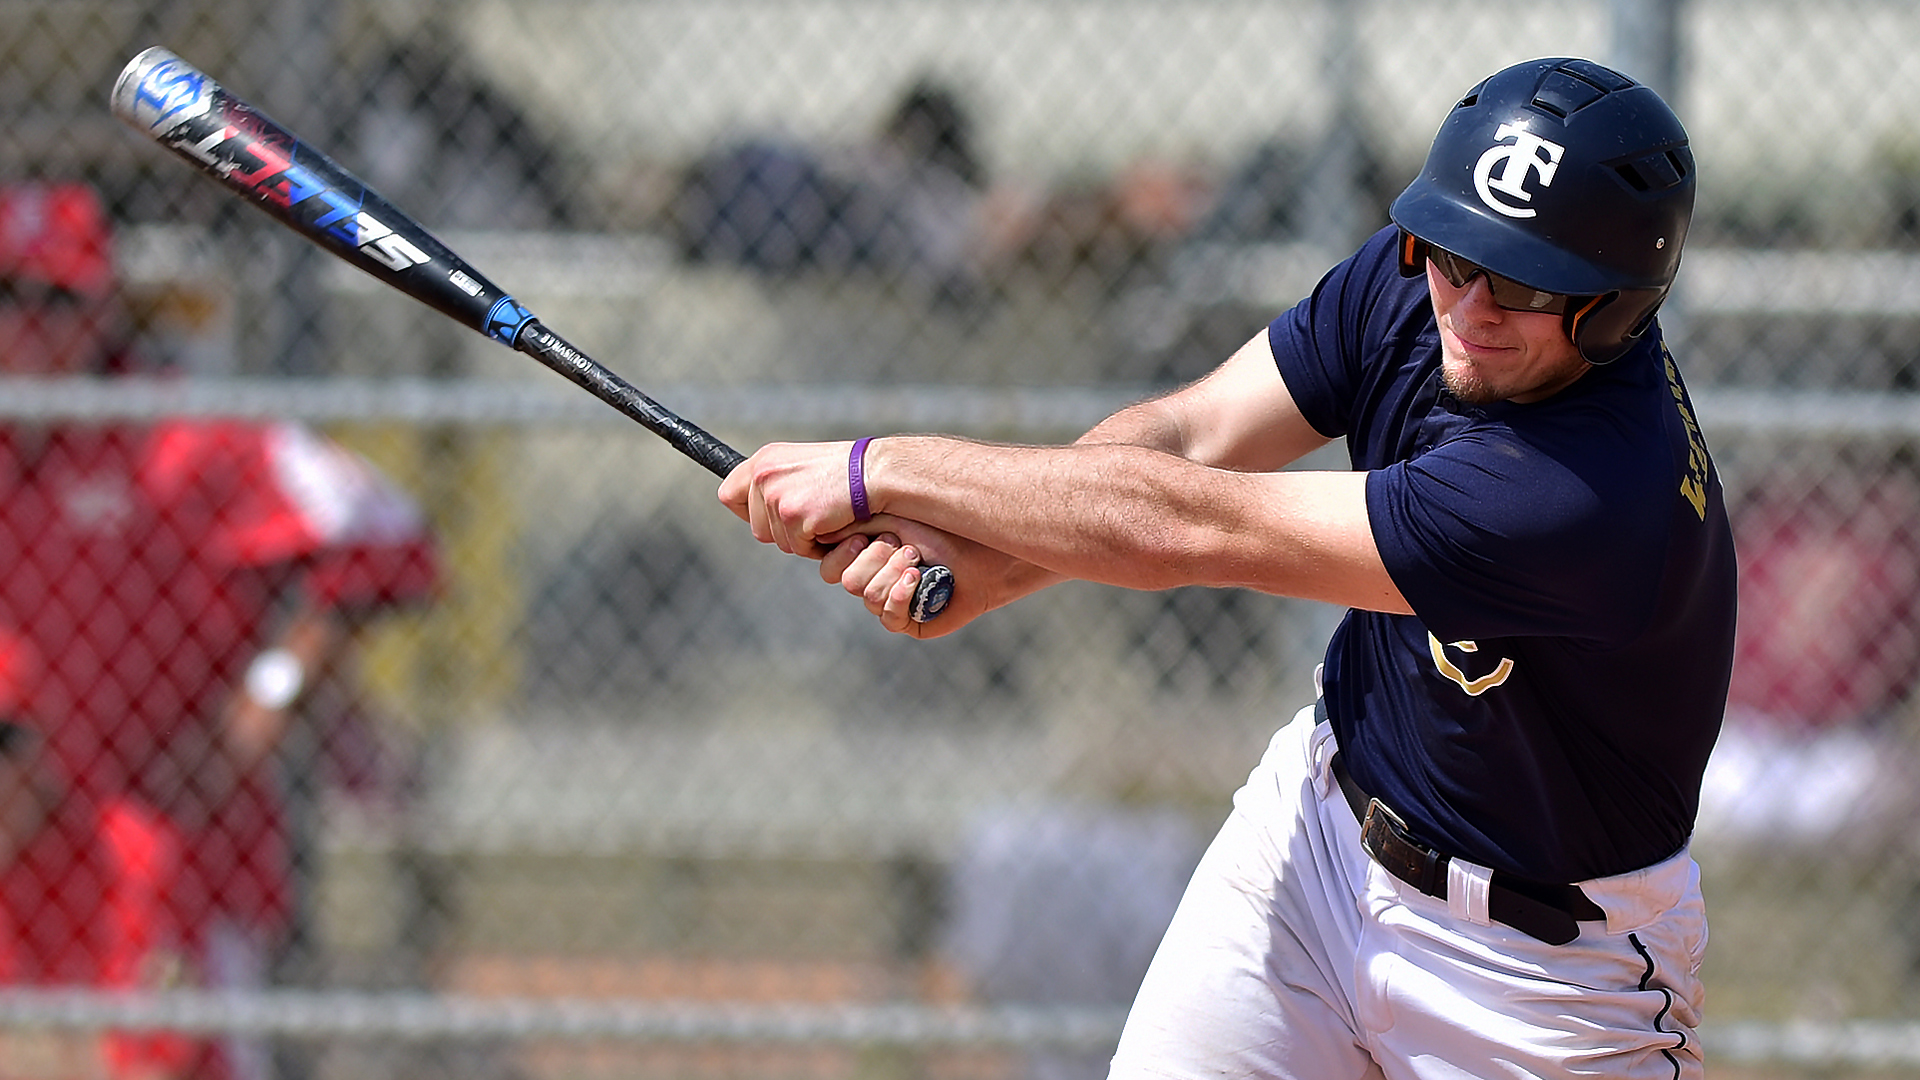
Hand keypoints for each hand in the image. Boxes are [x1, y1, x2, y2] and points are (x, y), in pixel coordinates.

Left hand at [719, 441, 858, 559]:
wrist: (875, 472)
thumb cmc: (845, 472)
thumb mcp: (799, 465)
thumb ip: (774, 481)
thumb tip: (753, 508)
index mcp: (764, 460)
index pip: (729, 495)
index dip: (747, 512)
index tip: (767, 515)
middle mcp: (764, 475)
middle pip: (756, 528)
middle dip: (783, 532)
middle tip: (811, 516)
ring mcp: (778, 497)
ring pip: (779, 542)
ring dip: (802, 539)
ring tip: (825, 516)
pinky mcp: (795, 516)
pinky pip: (799, 548)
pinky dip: (818, 545)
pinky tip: (832, 524)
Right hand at [821, 516, 1046, 638]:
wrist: (980, 543)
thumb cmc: (938, 522)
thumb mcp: (889, 510)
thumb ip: (851, 516)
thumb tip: (813, 519)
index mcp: (861, 552)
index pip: (828, 562)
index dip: (842, 550)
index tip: (863, 533)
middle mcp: (872, 578)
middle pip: (842, 580)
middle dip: (872, 558)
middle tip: (902, 544)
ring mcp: (889, 601)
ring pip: (866, 595)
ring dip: (892, 572)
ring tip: (918, 558)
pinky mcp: (909, 620)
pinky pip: (888, 616)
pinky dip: (901, 595)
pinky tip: (917, 579)